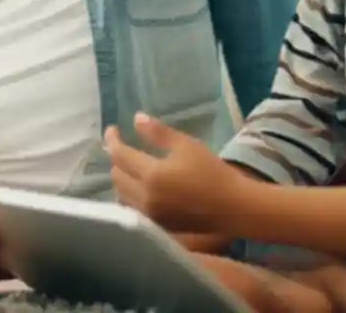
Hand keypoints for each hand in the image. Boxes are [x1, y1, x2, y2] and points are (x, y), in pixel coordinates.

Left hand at [105, 112, 250, 232]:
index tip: (112, 129)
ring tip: (130, 167)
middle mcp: (144, 197)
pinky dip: (129, 195)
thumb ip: (158, 133)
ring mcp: (149, 215)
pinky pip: (132, 208)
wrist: (233, 207)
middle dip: (117, 159)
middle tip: (124, 146)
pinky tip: (139, 189)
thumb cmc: (212, 172)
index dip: (112, 140)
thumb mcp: (186, 145)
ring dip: (121, 178)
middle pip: (116, 176)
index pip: (119, 155)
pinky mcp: (157, 225)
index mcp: (151, 175)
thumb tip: (136, 119)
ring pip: (121, 195)